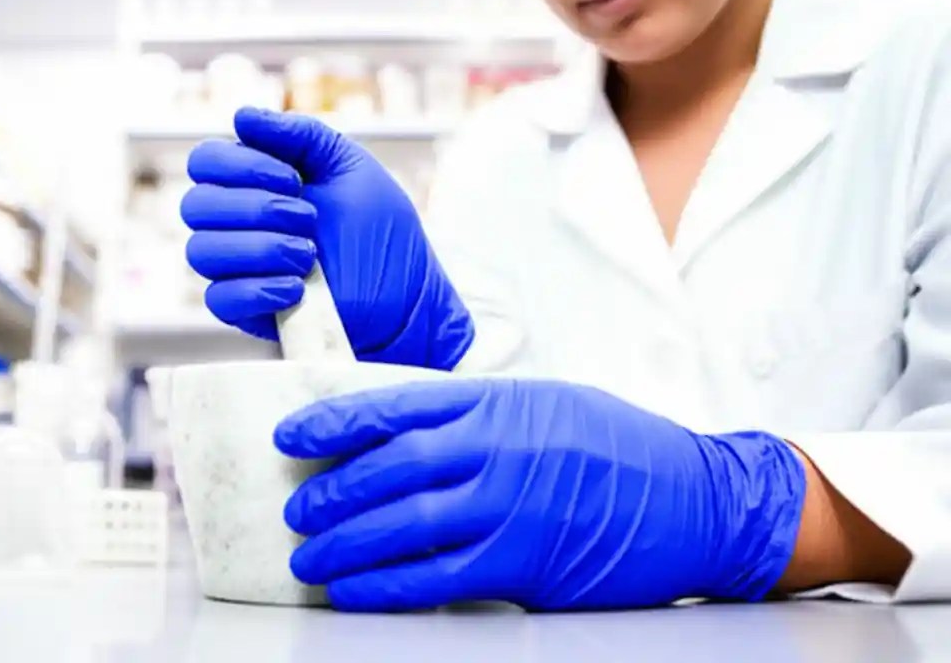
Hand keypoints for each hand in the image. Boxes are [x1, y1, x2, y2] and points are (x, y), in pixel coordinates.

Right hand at [180, 107, 472, 369]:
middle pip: (195, 205)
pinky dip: (257, 289)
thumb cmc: (378, 230)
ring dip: (260, 248)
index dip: (240, 165)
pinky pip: (218, 299)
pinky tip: (297, 288)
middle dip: (255, 208)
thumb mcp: (348, 166)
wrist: (405, 296)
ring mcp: (236, 268)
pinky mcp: (244, 311)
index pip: (205, 161)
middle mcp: (234, 223)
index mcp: (252, 182)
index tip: (293, 179)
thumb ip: (300, 135)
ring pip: (201, 251)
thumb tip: (241, 116)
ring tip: (308, 255)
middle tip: (309, 218)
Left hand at [275, 379, 806, 611]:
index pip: (392, 404)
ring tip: (309, 555)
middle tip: (296, 509)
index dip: (332, 422)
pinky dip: (386, 586)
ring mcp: (509, 507)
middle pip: (386, 469)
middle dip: (329, 492)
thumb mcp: (545, 404)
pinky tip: (355, 589)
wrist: (697, 499)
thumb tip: (405, 429)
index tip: (293, 436)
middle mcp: (495, 449)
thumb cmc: (622, 447)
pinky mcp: (523, 563)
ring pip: (402, 526)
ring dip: (344, 544)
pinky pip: (436, 577)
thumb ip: (477, 413)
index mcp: (496, 402)